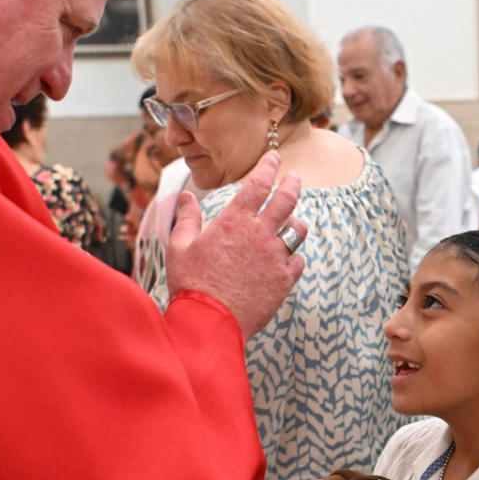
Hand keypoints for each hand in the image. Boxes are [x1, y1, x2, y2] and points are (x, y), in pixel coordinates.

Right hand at [165, 152, 306, 339]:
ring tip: (292, 221)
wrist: (210, 322)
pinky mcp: (284, 280)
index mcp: (234, 221)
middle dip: (292, 183)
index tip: (274, 157)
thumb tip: (186, 196)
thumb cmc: (190, 284)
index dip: (268, 166)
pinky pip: (298, 261)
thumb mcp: (180, 247)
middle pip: (287, 199)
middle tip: (293, 177)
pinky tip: (288, 257)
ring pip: (297, 230)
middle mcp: (260, 234)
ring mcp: (275, 257)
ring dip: (295, 222)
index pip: (258, 184)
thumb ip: (187, 218)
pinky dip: (294, 256)